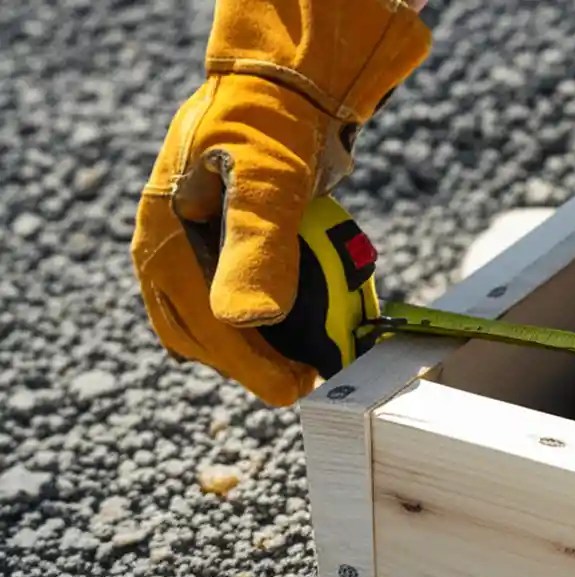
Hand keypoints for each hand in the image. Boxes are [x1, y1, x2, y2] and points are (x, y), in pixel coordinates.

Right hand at [130, 0, 430, 405]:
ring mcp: (195, 254)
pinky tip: (304, 336)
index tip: (293, 389)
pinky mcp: (224, 255)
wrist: (291, 88)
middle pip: (199, 333)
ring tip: (309, 364)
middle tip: (305, 384)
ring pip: (213, 327)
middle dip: (251, 365)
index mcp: (164, 235)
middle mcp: (170, 250)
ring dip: (258, 351)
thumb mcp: (269, 178)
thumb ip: (258, 242)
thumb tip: (247, 319)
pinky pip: (236, 306)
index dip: (246, 363)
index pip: (197, 321)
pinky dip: (269, 326)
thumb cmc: (274, 122)